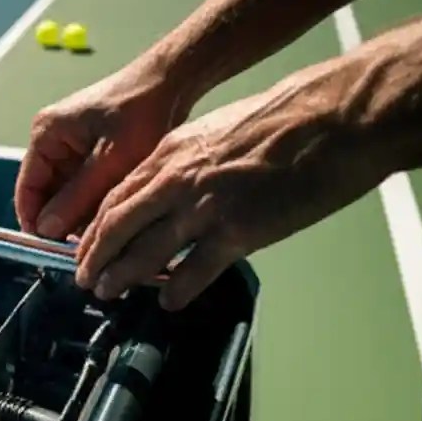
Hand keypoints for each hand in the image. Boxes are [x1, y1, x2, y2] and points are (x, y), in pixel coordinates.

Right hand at [13, 56, 193, 238]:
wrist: (173, 81)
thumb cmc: (141, 110)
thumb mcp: (110, 159)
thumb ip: (77, 196)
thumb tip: (47, 230)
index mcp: (46, 134)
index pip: (28, 189)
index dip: (36, 223)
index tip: (53, 251)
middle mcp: (53, 140)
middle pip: (48, 194)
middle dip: (65, 220)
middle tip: (87, 245)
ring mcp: (72, 146)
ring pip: (69, 194)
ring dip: (84, 212)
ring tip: (106, 229)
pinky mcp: (92, 151)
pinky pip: (86, 185)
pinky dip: (97, 201)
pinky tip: (115, 212)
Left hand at [74, 72, 384, 309]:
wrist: (336, 116)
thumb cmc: (289, 117)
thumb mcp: (220, 130)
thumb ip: (192, 161)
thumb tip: (179, 188)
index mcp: (173, 152)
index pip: (117, 195)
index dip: (96, 227)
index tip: (86, 246)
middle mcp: (178, 179)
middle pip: (118, 226)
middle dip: (95, 256)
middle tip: (85, 279)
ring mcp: (206, 207)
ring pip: (144, 252)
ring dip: (122, 277)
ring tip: (108, 294)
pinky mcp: (238, 231)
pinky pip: (194, 271)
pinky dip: (176, 292)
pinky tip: (168, 304)